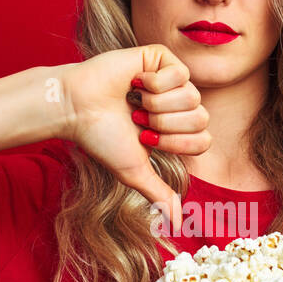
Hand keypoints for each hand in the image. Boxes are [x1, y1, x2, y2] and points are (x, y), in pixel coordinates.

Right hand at [58, 44, 210, 218]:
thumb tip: (176, 224)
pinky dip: (154, 83)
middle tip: (138, 119)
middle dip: (165, 125)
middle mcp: (177, 104)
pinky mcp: (162, 57)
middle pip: (201, 118)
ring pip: (192, 97)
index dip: (177, 144)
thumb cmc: (102, 138)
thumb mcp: (134, 172)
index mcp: (175, 129)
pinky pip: (180, 73)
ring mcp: (171, 79)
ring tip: (134, 102)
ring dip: (157, 105)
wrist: (78, 108)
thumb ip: (159, 195)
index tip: (145, 139)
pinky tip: (134, 82)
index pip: (204, 140)